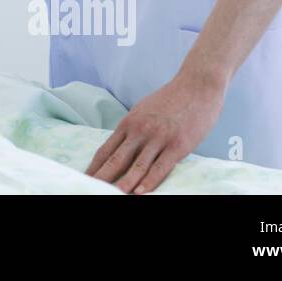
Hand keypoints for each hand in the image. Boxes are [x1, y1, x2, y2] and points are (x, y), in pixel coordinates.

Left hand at [85, 72, 225, 193]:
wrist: (197, 85)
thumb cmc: (171, 99)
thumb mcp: (143, 111)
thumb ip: (132, 129)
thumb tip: (121, 145)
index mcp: (129, 123)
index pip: (106, 150)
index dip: (94, 167)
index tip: (84, 179)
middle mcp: (139, 131)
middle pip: (115, 160)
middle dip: (101, 178)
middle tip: (89, 189)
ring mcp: (158, 138)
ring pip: (136, 166)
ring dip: (123, 184)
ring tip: (111, 195)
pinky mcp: (177, 145)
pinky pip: (160, 168)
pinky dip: (149, 182)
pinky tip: (140, 193)